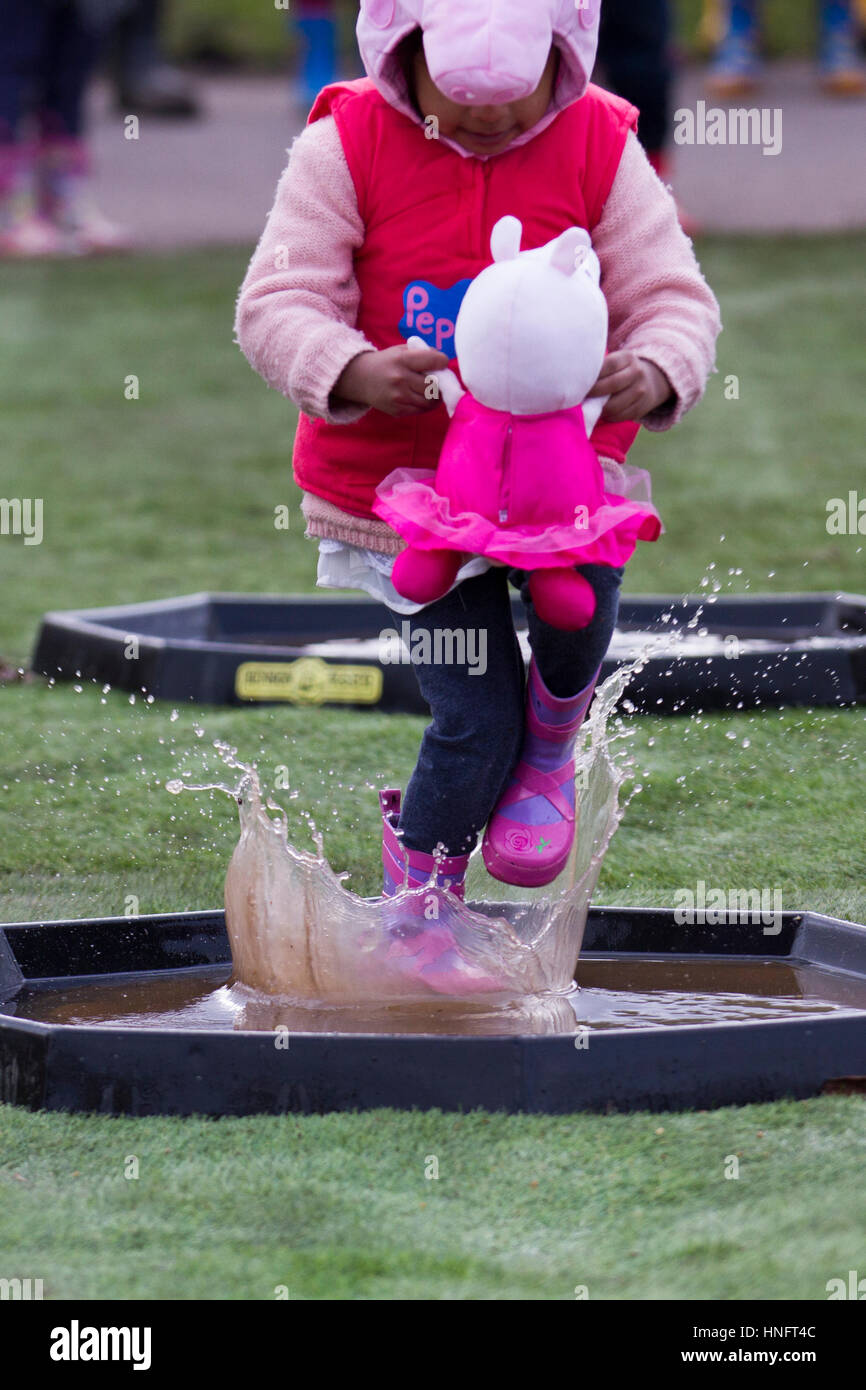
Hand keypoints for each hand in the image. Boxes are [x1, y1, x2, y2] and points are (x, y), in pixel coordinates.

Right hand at [332, 344, 450, 416]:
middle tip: (439, 380)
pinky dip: (427, 405)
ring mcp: (398, 397)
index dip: (442, 362)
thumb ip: (423, 353)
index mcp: (402, 360)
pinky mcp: (397, 411)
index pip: (434, 361)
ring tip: (433, 390)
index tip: (441, 362)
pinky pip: (421, 410)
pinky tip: (423, 397)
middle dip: (440, 382)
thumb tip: (444, 362)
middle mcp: (400, 379)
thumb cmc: (387, 362)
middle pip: (434, 385)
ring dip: (436, 396)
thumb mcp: (401, 350)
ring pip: (430, 401)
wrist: (361, 379)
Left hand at [587, 351, 673, 422]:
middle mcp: (637, 373)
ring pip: (614, 405)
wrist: (650, 380)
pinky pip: (619, 416)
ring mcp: (640, 391)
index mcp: (627, 358)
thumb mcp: (616, 361)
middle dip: (593, 393)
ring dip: (598, 408)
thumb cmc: (622, 371)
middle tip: (579, 396)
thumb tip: (576, 380)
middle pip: (611, 385)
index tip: (579, 382)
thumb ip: (601, 367)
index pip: (608, 365)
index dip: (593, 375)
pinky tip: (601, 412)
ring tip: (589, 405)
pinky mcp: (640, 408)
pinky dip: (607, 416)